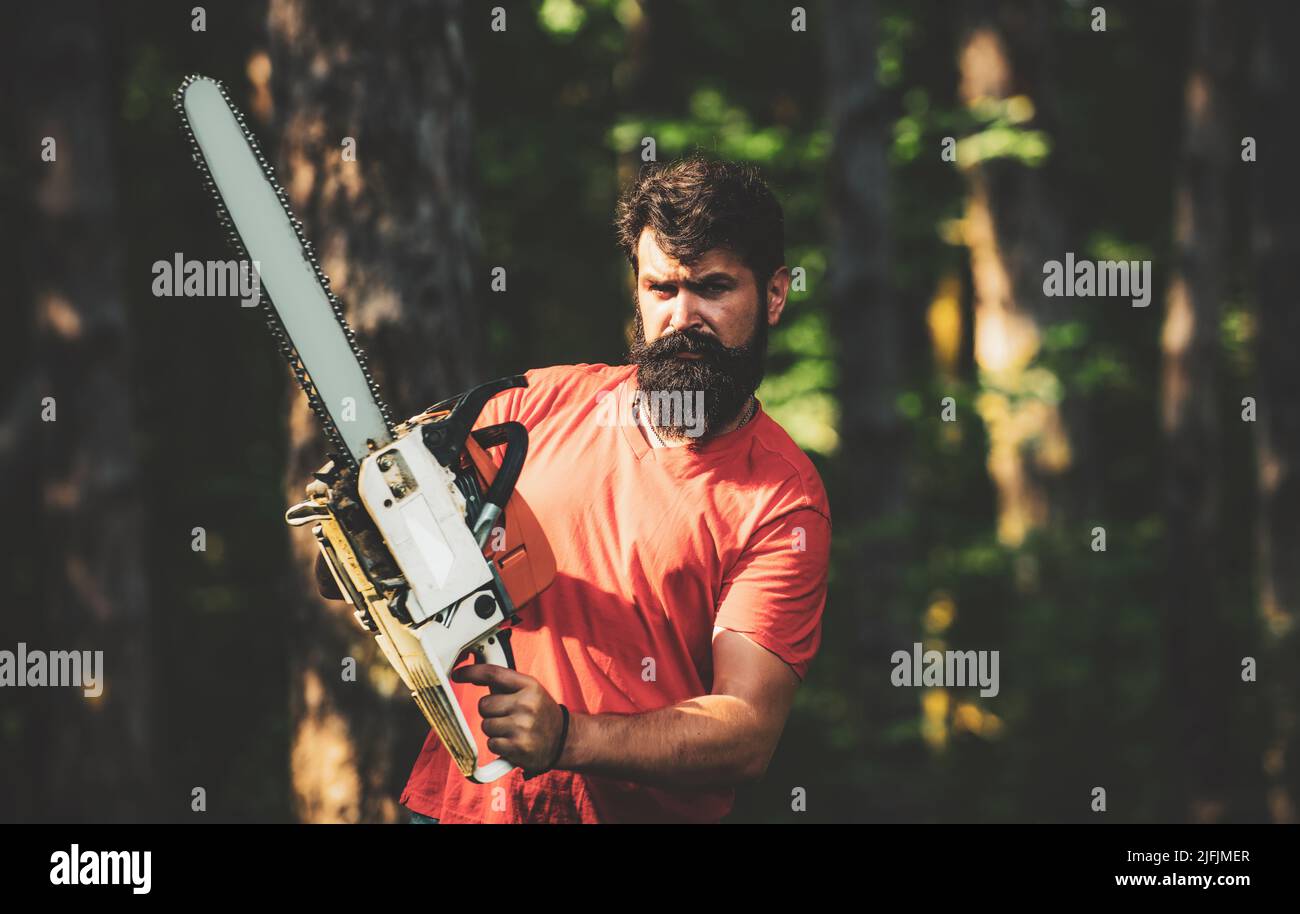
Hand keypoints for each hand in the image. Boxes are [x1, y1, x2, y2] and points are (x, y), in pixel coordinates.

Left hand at [451, 663, 566, 775]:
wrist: (563, 740)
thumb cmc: (541, 713)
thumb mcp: (530, 691)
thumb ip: (506, 684)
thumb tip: (475, 676)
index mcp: (529, 686)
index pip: (494, 674)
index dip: (472, 672)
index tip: (458, 674)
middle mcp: (527, 704)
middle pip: (484, 704)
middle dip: (490, 712)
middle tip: (506, 716)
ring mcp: (522, 726)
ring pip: (486, 725)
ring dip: (494, 730)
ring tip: (512, 730)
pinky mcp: (518, 747)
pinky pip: (491, 743)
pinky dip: (498, 745)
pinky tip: (513, 742)